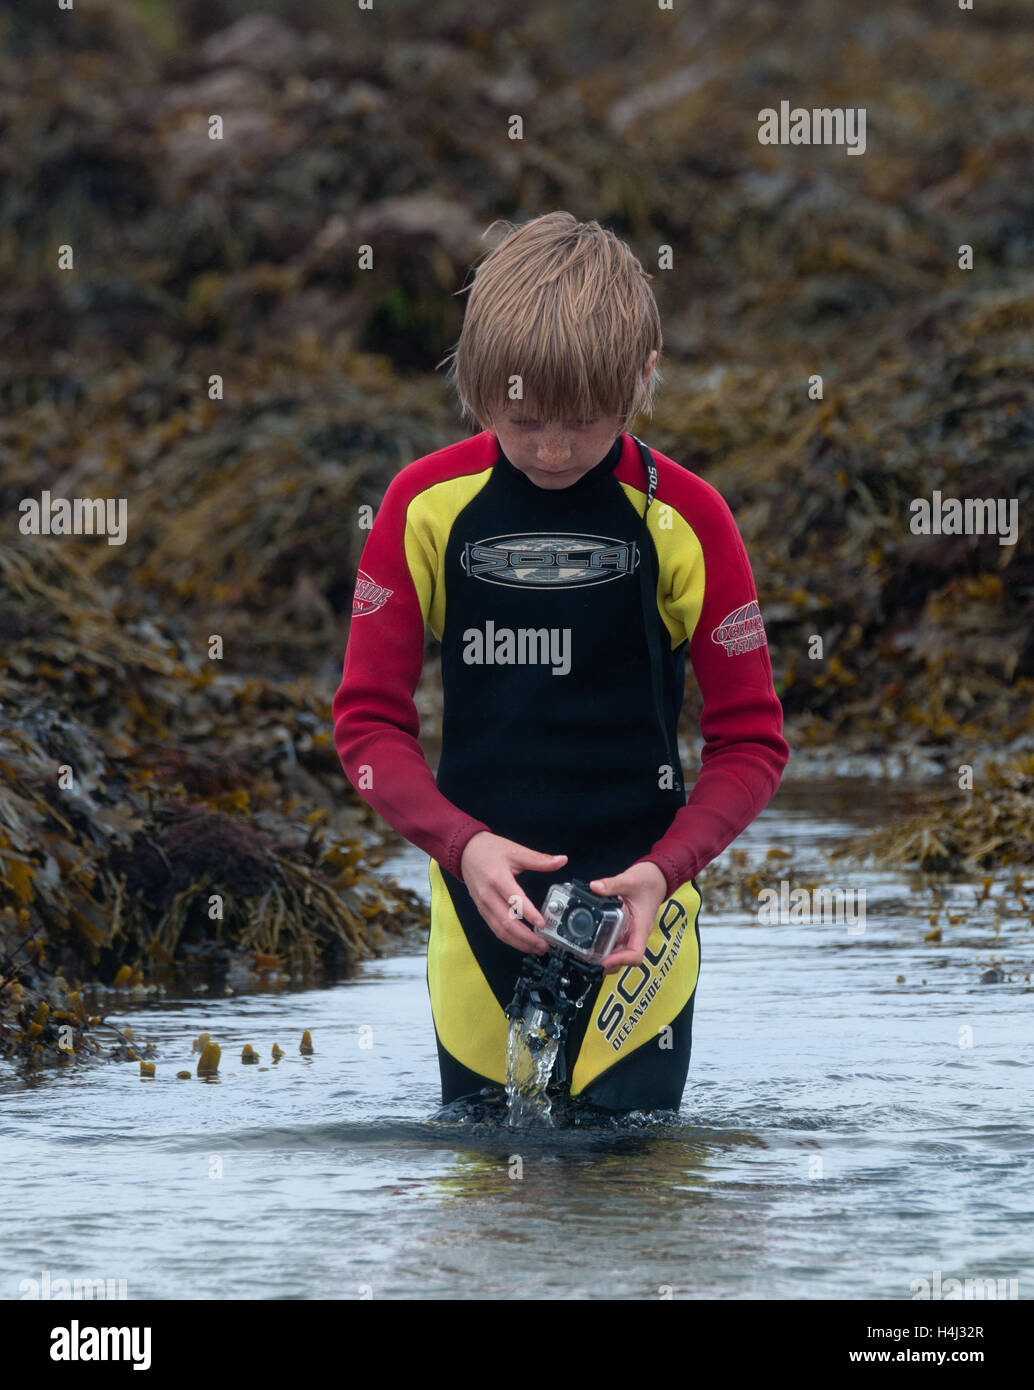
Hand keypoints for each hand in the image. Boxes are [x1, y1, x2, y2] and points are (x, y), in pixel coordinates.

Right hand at [459, 831, 566, 953]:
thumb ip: (539, 859)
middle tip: (543, 944)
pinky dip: (509, 939)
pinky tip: (522, 943)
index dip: (528, 913)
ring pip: (499, 930)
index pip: (514, 899)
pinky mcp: (482, 911)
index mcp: (497, 878)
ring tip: (536, 948)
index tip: (542, 924)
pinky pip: (495, 929)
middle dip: (526, 937)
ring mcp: (483, 905)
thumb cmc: (489, 850)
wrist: (465, 852)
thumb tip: (561, 860)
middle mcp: (488, 895)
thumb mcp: (516, 851)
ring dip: (518, 942)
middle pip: (506, 922)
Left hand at [590, 862, 667, 975]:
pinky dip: (604, 947)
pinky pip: (615, 943)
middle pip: (625, 960)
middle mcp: (636, 934)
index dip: (620, 961)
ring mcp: (630, 933)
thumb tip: (595, 887)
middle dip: (609, 965)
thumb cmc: (648, 882)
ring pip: (620, 954)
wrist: (656, 879)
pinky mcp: (625, 929)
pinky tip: (590, 943)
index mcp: (641, 927)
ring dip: (605, 959)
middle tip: (588, 962)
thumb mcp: (629, 880)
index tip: (604, 961)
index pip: (635, 954)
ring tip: (586, 957)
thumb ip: (612, 884)